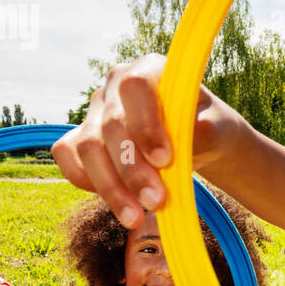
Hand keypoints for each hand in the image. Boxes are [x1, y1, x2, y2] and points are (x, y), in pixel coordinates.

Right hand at [52, 54, 244, 229]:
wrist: (195, 141)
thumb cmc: (205, 128)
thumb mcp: (216, 128)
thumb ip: (205, 129)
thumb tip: (196, 131)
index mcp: (149, 69)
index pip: (136, 87)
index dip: (145, 124)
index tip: (164, 161)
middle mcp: (115, 85)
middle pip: (110, 126)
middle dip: (132, 170)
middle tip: (156, 202)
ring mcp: (95, 110)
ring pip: (87, 147)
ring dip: (110, 187)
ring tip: (136, 216)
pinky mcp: (81, 135)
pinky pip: (67, 156)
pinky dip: (87, 181)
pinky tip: (116, 201)